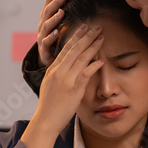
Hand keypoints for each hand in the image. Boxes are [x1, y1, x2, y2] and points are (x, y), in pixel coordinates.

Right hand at [20, 24, 102, 147]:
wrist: (45, 120)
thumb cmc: (49, 106)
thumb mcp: (50, 85)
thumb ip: (58, 75)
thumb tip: (67, 68)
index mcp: (53, 70)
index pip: (65, 49)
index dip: (76, 37)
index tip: (83, 28)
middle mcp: (59, 72)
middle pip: (74, 49)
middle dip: (86, 36)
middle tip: (96, 26)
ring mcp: (66, 80)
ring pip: (81, 58)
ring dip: (92, 46)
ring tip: (102, 36)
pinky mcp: (74, 89)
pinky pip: (86, 74)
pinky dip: (94, 65)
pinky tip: (101, 59)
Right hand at [36, 0, 71, 66]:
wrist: (48, 60)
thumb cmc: (58, 40)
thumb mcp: (62, 24)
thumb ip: (68, 11)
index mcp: (47, 17)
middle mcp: (43, 25)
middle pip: (48, 10)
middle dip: (56, 0)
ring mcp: (42, 36)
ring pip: (46, 25)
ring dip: (54, 17)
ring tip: (62, 11)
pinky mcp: (43, 49)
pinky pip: (46, 42)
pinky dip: (51, 36)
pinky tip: (56, 32)